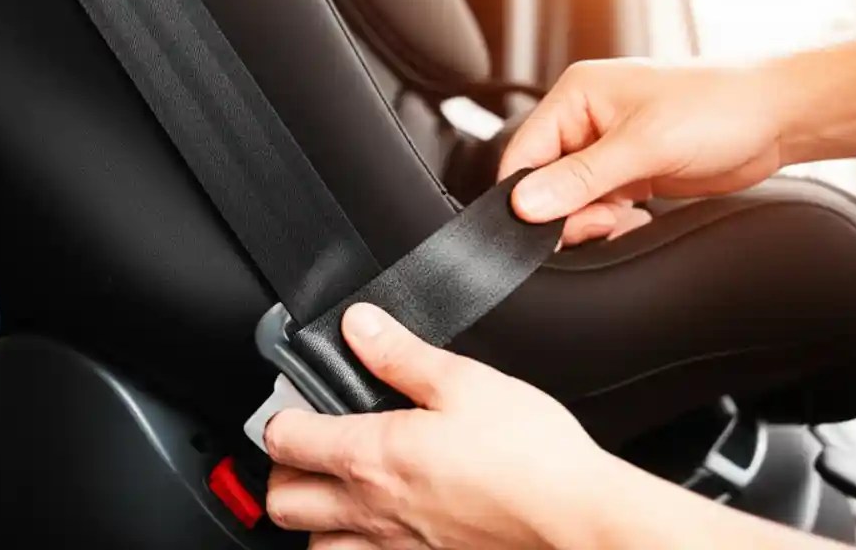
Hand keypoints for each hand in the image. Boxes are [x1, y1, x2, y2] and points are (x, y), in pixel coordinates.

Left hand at [264, 303, 623, 549]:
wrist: (575, 519)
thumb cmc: (530, 455)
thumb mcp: (465, 382)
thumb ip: (401, 355)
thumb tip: (359, 326)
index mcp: (372, 456)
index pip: (284, 440)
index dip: (280, 415)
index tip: (295, 401)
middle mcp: (372, 510)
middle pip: (283, 502)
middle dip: (283, 471)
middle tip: (306, 446)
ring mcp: (396, 547)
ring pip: (315, 547)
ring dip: (314, 521)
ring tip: (336, 491)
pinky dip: (354, 549)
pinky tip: (379, 527)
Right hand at [498, 60, 781, 244]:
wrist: (777, 119)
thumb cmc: (721, 106)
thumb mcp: (644, 144)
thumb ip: (581, 177)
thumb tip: (526, 202)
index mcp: (577, 95)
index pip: (524, 153)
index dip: (527, 194)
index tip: (544, 225)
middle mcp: (587, 120)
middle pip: (544, 183)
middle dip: (566, 212)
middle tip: (600, 221)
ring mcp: (608, 149)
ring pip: (571, 201)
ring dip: (592, 220)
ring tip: (624, 217)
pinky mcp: (630, 173)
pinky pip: (599, 208)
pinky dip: (610, 223)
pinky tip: (634, 218)